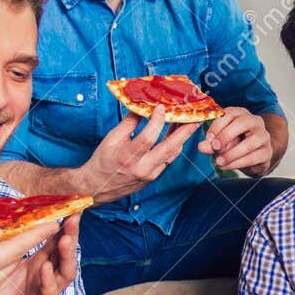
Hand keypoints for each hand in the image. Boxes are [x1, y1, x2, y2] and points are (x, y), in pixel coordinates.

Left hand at [0, 215, 81, 294]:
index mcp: (38, 264)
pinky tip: (46, 269)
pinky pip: (48, 294)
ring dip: (66, 256)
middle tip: (74, 217)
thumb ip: (4, 251)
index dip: (61, 224)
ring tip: (65, 240)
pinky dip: (48, 281)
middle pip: (64, 253)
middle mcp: (47, 275)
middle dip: (71, 235)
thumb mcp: (2, 270)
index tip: (69, 206)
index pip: (54, 240)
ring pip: (64, 272)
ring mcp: (46, 292)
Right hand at [78, 106, 200, 203]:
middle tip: (196, 117)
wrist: (97, 187)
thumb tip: (143, 107)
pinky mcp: (154, 177)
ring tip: (189, 121)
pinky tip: (176, 133)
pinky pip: (168, 159)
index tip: (161, 107)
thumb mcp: (111, 139)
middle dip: (185, 131)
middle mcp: (142, 168)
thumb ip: (129, 123)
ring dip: (182, 137)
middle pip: (170, 148)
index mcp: (128, 157)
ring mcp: (150, 174)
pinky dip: (174, 145)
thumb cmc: (102, 162)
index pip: (148, 138)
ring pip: (172, 154)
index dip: (157, 121)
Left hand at [199, 107, 273, 175]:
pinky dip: (237, 163)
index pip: (229, 113)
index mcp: (241, 114)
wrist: (255, 157)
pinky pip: (253, 157)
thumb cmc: (235, 144)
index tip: (208, 139)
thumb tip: (201, 147)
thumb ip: (210, 143)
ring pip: (249, 143)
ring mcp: (264, 136)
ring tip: (218, 162)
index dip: (217, 126)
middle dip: (226, 136)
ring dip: (231, 154)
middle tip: (215, 147)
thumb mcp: (220, 142)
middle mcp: (255, 122)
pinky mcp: (267, 152)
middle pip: (242, 123)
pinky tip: (226, 166)